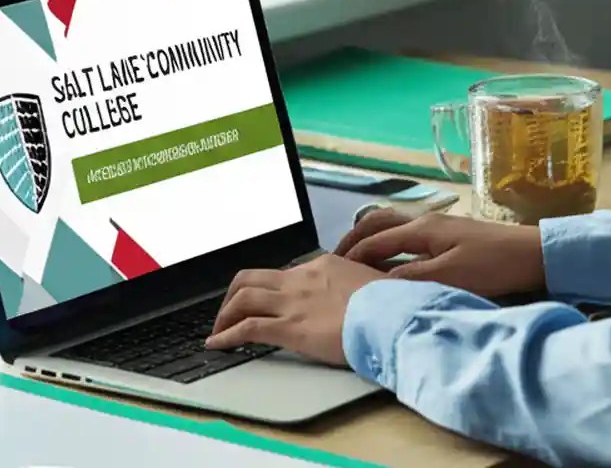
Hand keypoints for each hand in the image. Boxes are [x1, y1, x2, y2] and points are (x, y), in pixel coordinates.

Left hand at [207, 254, 385, 364]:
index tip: (265, 301)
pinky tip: (218, 344)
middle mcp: (302, 278)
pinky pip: (247, 328)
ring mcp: (294, 302)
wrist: (392, 316)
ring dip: (224, 314)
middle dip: (233, 295)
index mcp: (324, 266)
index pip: (285, 273)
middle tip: (228, 312)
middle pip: (252, 278)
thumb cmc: (392, 304)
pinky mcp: (290, 328)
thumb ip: (359, 288)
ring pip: (243, 298)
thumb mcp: (375, 285)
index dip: (269, 289)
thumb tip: (363, 297)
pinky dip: (227, 336)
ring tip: (217, 330)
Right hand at [335, 209, 545, 297]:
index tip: (331, 272)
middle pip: (378, 223)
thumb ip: (409, 278)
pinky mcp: (450, 235)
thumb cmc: (493, 266)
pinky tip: (391, 260)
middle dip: (354, 240)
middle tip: (335, 260)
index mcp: (421, 229)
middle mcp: (425, 221)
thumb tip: (373, 282)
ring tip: (356, 258)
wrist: (533, 255)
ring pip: (393, 226)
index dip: (351, 256)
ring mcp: (438, 226)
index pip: (374, 241)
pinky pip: (407, 234)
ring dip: (371, 239)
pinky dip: (389, 243)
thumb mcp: (449, 277)